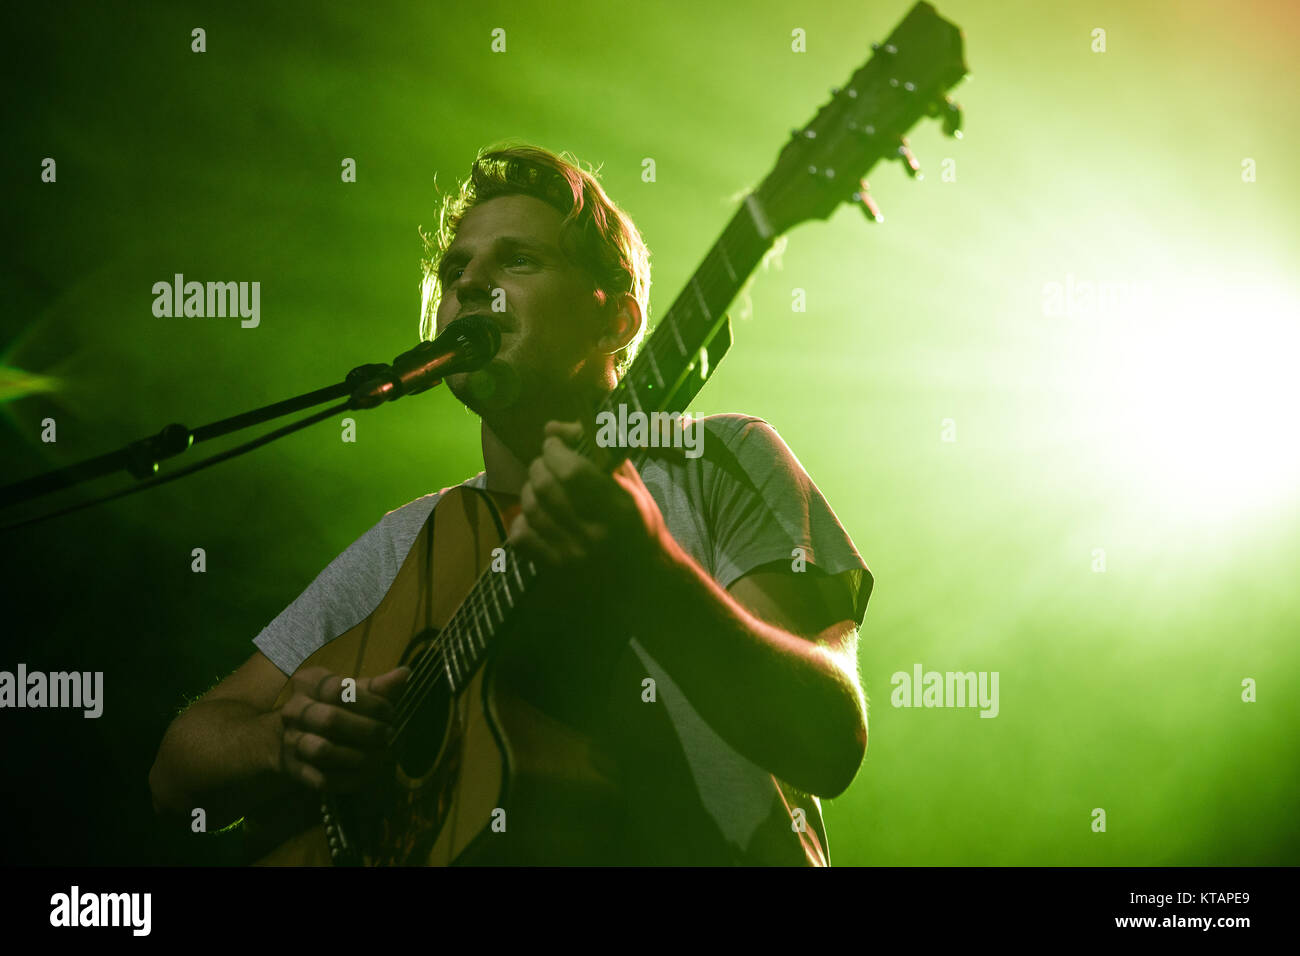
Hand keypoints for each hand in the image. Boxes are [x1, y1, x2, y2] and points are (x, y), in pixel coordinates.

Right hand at [276, 665, 408, 792]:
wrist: (297, 736)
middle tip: (389, 735)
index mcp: (309, 683)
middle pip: (330, 720)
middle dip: (366, 730)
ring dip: (358, 756)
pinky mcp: (295, 770)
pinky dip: (349, 779)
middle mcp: (294, 711)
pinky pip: (322, 778)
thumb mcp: (354, 691)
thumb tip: (404, 673)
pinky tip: (369, 773)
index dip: (370, 703)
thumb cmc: (334, 706)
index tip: (391, 713)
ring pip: (322, 751)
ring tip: (381, 756)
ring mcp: (291, 741)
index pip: (339, 690)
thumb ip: (378, 686)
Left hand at [506, 420, 672, 582]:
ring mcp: (574, 554)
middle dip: (539, 465)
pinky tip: (536, 515)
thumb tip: (552, 428)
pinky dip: (522, 520)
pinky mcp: (557, 570)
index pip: (572, 471)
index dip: (554, 450)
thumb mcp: (629, 484)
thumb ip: (596, 450)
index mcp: (619, 507)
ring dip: (530, 489)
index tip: (555, 444)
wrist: (645, 578)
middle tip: (546, 463)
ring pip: (531, 508)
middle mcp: (595, 533)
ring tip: (541, 486)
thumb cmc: (638, 522)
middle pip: (545, 487)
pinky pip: (521, 536)